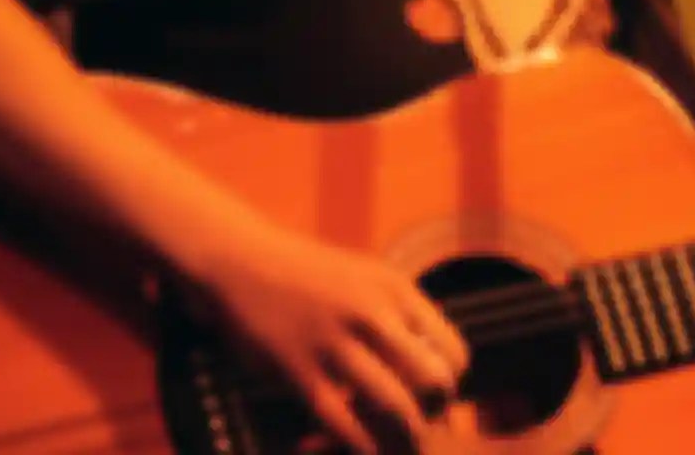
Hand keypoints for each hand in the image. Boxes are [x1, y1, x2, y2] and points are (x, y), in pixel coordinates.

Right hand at [196, 225, 468, 454]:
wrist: (240, 260)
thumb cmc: (308, 277)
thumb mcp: (365, 280)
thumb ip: (399, 317)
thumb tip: (433, 367)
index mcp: (396, 289)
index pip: (454, 354)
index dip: (447, 388)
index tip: (426, 399)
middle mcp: (371, 311)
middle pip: (434, 382)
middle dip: (431, 415)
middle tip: (412, 425)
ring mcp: (334, 339)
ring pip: (394, 408)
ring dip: (400, 439)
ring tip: (393, 446)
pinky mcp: (297, 367)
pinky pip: (343, 422)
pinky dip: (359, 445)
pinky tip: (358, 447)